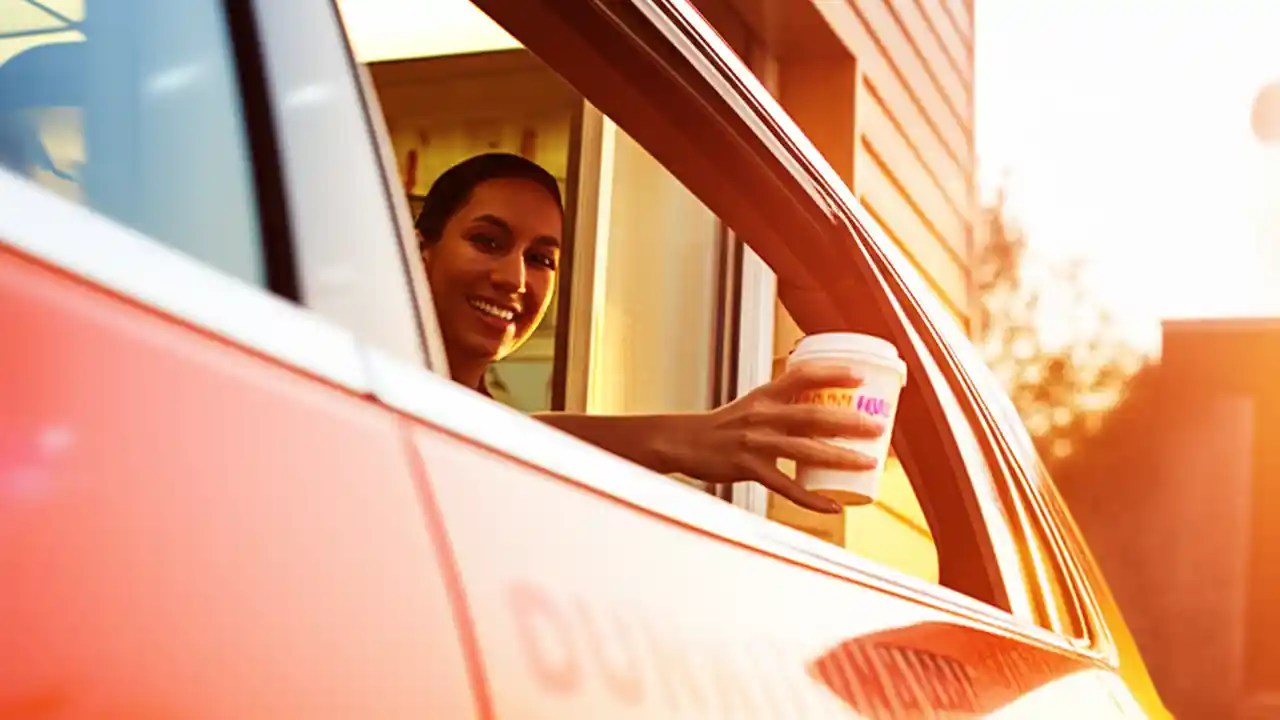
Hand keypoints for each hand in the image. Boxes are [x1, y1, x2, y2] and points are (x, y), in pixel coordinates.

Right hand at [658, 363, 885, 513]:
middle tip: (879, 427)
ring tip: (868, 462)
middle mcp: (762, 415)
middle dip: (849, 421)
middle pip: (813, 415)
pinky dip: (811, 499)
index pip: (803, 375)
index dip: (833, 372)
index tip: (861, 375)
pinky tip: (832, 507)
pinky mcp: (748, 467)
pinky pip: (786, 486)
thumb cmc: (723, 426)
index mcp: (765, 395)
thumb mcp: (752, 405)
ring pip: (805, 449)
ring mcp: (755, 442)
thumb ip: (783, 405)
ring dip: (840, 456)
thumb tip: (822, 408)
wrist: (684, 442)